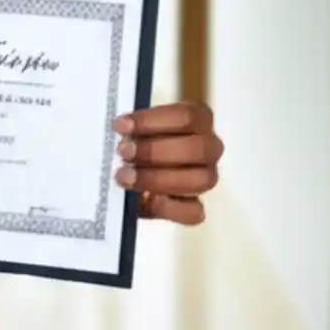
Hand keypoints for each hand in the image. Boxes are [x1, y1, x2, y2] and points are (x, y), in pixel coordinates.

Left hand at [112, 102, 222, 225]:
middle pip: (197, 148)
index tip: (120, 125)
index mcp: (197, 120)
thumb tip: (120, 133)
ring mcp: (206, 178)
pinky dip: (170, 207)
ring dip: (158, 178)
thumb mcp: (133, 131)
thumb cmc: (135, 142)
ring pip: (200, 180)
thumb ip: (131, 130)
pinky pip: (194, 212)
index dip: (152, 121)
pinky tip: (148, 199)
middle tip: (123, 152)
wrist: (129, 174)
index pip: (187, 117)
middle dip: (155, 151)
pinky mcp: (194, 207)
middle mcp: (209, 148)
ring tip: (124, 176)